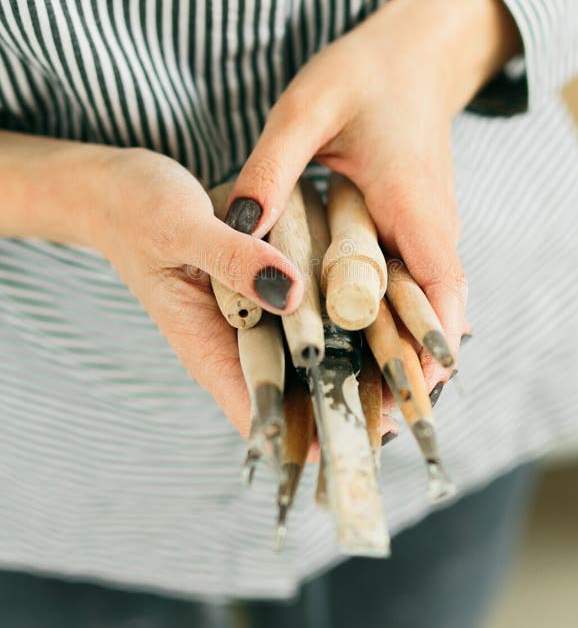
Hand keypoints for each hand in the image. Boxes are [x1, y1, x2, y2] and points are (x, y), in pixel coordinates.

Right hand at [0, 134, 401, 445]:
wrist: (115, 190)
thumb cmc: (136, 210)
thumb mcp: (181, 227)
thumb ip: (234, 259)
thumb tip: (294, 293)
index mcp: (207, 347)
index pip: (267, 419)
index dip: (318, 437)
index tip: (375, 437)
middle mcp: (233, 344)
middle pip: (298, 398)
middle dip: (350, 404)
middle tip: (413, 403)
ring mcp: (249, 321)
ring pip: (308, 360)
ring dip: (355, 364)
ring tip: (413, 365)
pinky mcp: (261, 295)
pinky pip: (307, 318)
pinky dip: (342, 319)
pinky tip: (383, 311)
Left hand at [228, 0, 521, 389]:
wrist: (414, 50)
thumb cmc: (366, 73)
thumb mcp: (307, 109)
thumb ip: (271, 169)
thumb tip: (237, 226)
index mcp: (417, 212)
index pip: (442, 306)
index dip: (423, 364)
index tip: (390, 412)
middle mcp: (432, 233)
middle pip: (429, 325)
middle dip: (397, 377)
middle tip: (353, 428)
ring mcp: (424, 234)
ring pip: (416, 312)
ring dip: (387, 355)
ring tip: (341, 401)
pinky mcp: (410, 230)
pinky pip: (402, 289)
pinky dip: (380, 323)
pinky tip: (339, 344)